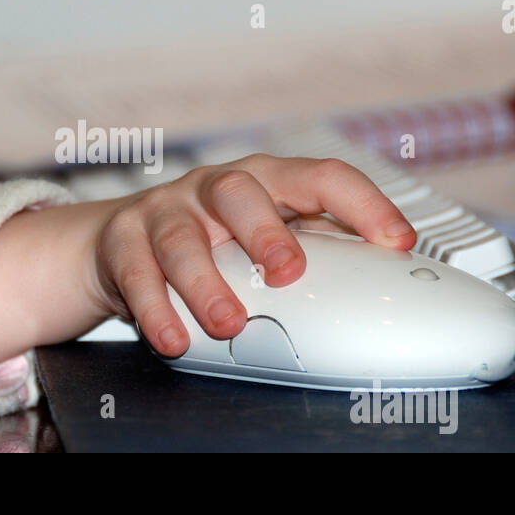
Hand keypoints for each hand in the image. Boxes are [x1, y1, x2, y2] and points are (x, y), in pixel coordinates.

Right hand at [92, 154, 415, 356]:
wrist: (118, 240)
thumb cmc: (212, 238)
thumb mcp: (264, 233)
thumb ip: (314, 247)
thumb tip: (383, 277)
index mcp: (265, 180)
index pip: (320, 177)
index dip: (362, 204)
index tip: (395, 241)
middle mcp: (214, 188)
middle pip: (240, 192)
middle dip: (267, 232)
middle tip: (289, 273)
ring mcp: (165, 210)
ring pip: (183, 240)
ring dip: (207, 284)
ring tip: (229, 324)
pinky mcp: (123, 241)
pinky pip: (138, 274)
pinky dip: (156, 309)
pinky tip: (174, 337)